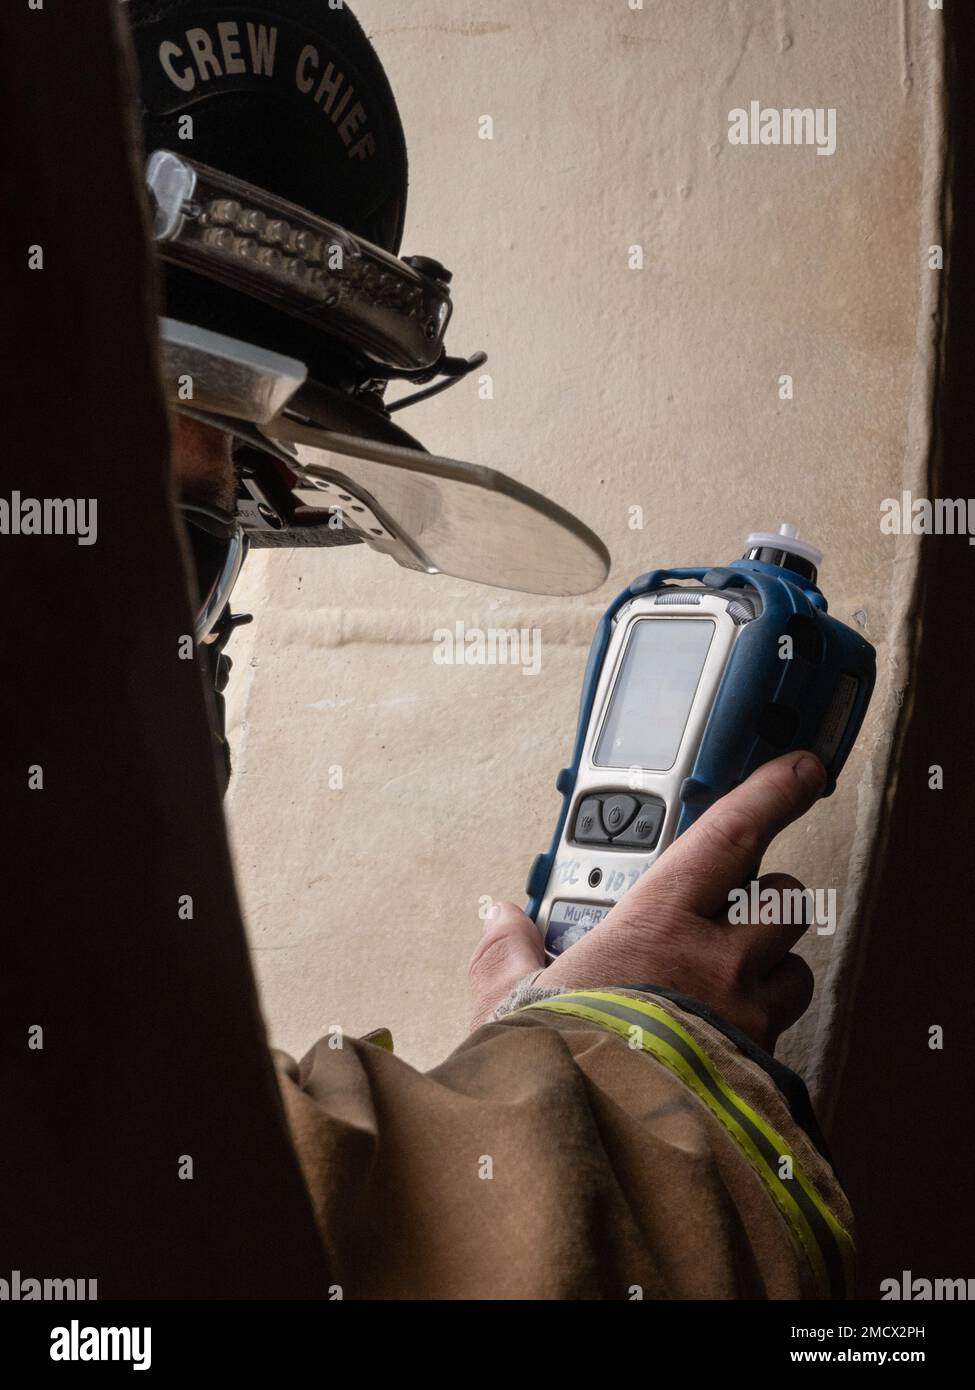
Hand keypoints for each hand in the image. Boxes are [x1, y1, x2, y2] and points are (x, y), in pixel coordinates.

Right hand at [468, 751, 826, 1051]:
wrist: (595, 1147)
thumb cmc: (555, 1067)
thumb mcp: (510, 1004)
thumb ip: (507, 954)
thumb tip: (499, 918)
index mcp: (658, 922)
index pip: (730, 835)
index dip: (772, 792)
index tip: (801, 768)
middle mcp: (715, 961)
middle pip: (783, 900)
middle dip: (768, 898)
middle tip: (729, 910)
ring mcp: (745, 1017)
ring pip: (793, 971)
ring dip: (771, 968)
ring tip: (725, 982)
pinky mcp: (759, 1070)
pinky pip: (779, 1035)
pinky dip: (760, 1029)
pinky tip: (720, 1040)